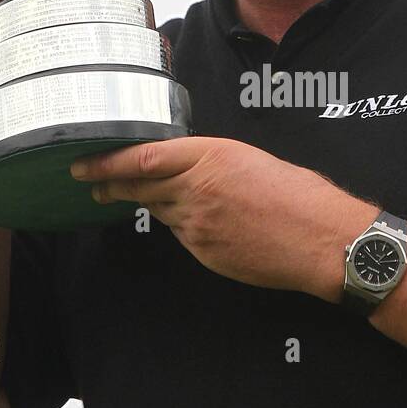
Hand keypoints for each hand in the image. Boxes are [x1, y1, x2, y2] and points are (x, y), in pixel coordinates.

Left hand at [69, 136, 374, 300]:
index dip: (107, 162)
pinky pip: (183, 234)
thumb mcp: (253, 161)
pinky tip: (198, 222)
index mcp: (211, 156)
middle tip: (91, 181)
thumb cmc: (301, 196)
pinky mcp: (204, 252)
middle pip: (139, 186)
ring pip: (161, 210)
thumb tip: (192, 170)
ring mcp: (197, 225)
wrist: (322, 241)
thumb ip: (214, 164)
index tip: (84, 162)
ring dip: (148, 204)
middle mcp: (197, 189)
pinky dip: (182, 225)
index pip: (143, 158)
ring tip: (141, 198)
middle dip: (110, 184)